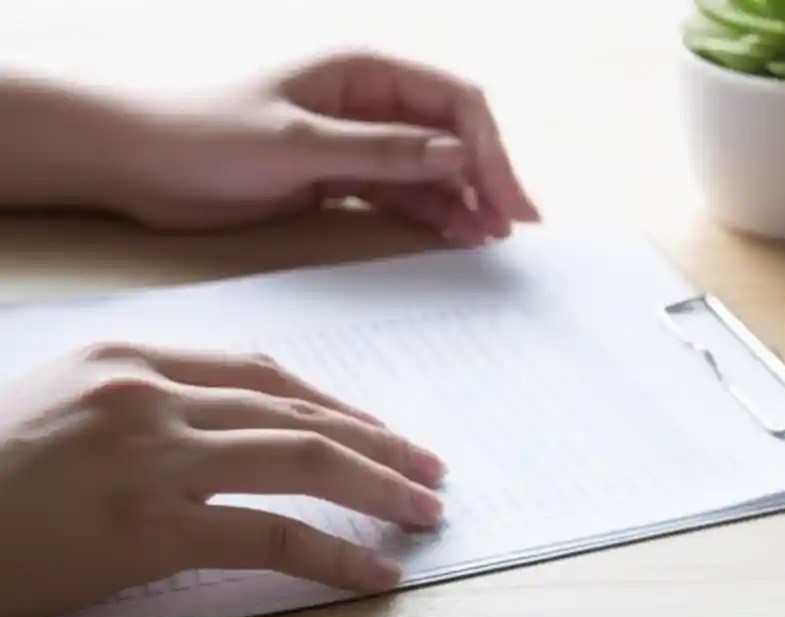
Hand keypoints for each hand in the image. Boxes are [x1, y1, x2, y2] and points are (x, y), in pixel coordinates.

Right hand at [0, 342, 445, 616]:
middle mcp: (151, 395)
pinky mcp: (148, 528)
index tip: (380, 427)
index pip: (265, 372)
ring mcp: (152, 457)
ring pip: (302, 457)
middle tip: (428, 466)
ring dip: (378, 484)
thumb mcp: (64, 404)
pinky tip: (374, 571)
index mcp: (131, 358)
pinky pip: (271, 537)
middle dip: (378, 440)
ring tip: (425, 508)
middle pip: (298, 408)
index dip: (337, 402)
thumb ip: (150, 403)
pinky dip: (334, 555)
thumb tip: (236, 425)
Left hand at [84, 52, 536, 241]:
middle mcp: (371, 101)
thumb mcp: (299, 144)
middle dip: (487, 177)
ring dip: (463, 200)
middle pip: (454, 135)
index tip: (508, 199)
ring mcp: (358, 140)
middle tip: (511, 227)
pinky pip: (403, 193)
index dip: (491, 150)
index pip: (456, 102)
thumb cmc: (205, 134)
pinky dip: (431, 214)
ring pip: (433, 169)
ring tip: (487, 239)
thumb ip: (381, 152)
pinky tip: (453, 237)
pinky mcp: (342, 176)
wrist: (136, 162)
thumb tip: (459, 155)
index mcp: (365, 71)